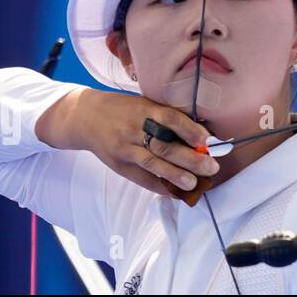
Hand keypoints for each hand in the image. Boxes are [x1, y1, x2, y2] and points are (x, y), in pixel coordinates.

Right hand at [38, 88, 219, 196]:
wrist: (85, 117)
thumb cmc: (125, 109)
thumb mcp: (144, 104)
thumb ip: (167, 117)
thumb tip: (200, 134)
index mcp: (144, 109)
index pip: (170, 118)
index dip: (190, 129)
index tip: (208, 139)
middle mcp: (134, 129)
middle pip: (164, 145)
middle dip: (190, 158)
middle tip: (211, 167)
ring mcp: (125, 148)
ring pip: (152, 164)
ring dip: (175, 175)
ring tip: (194, 184)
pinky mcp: (118, 164)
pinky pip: (140, 178)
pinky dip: (158, 186)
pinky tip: (174, 192)